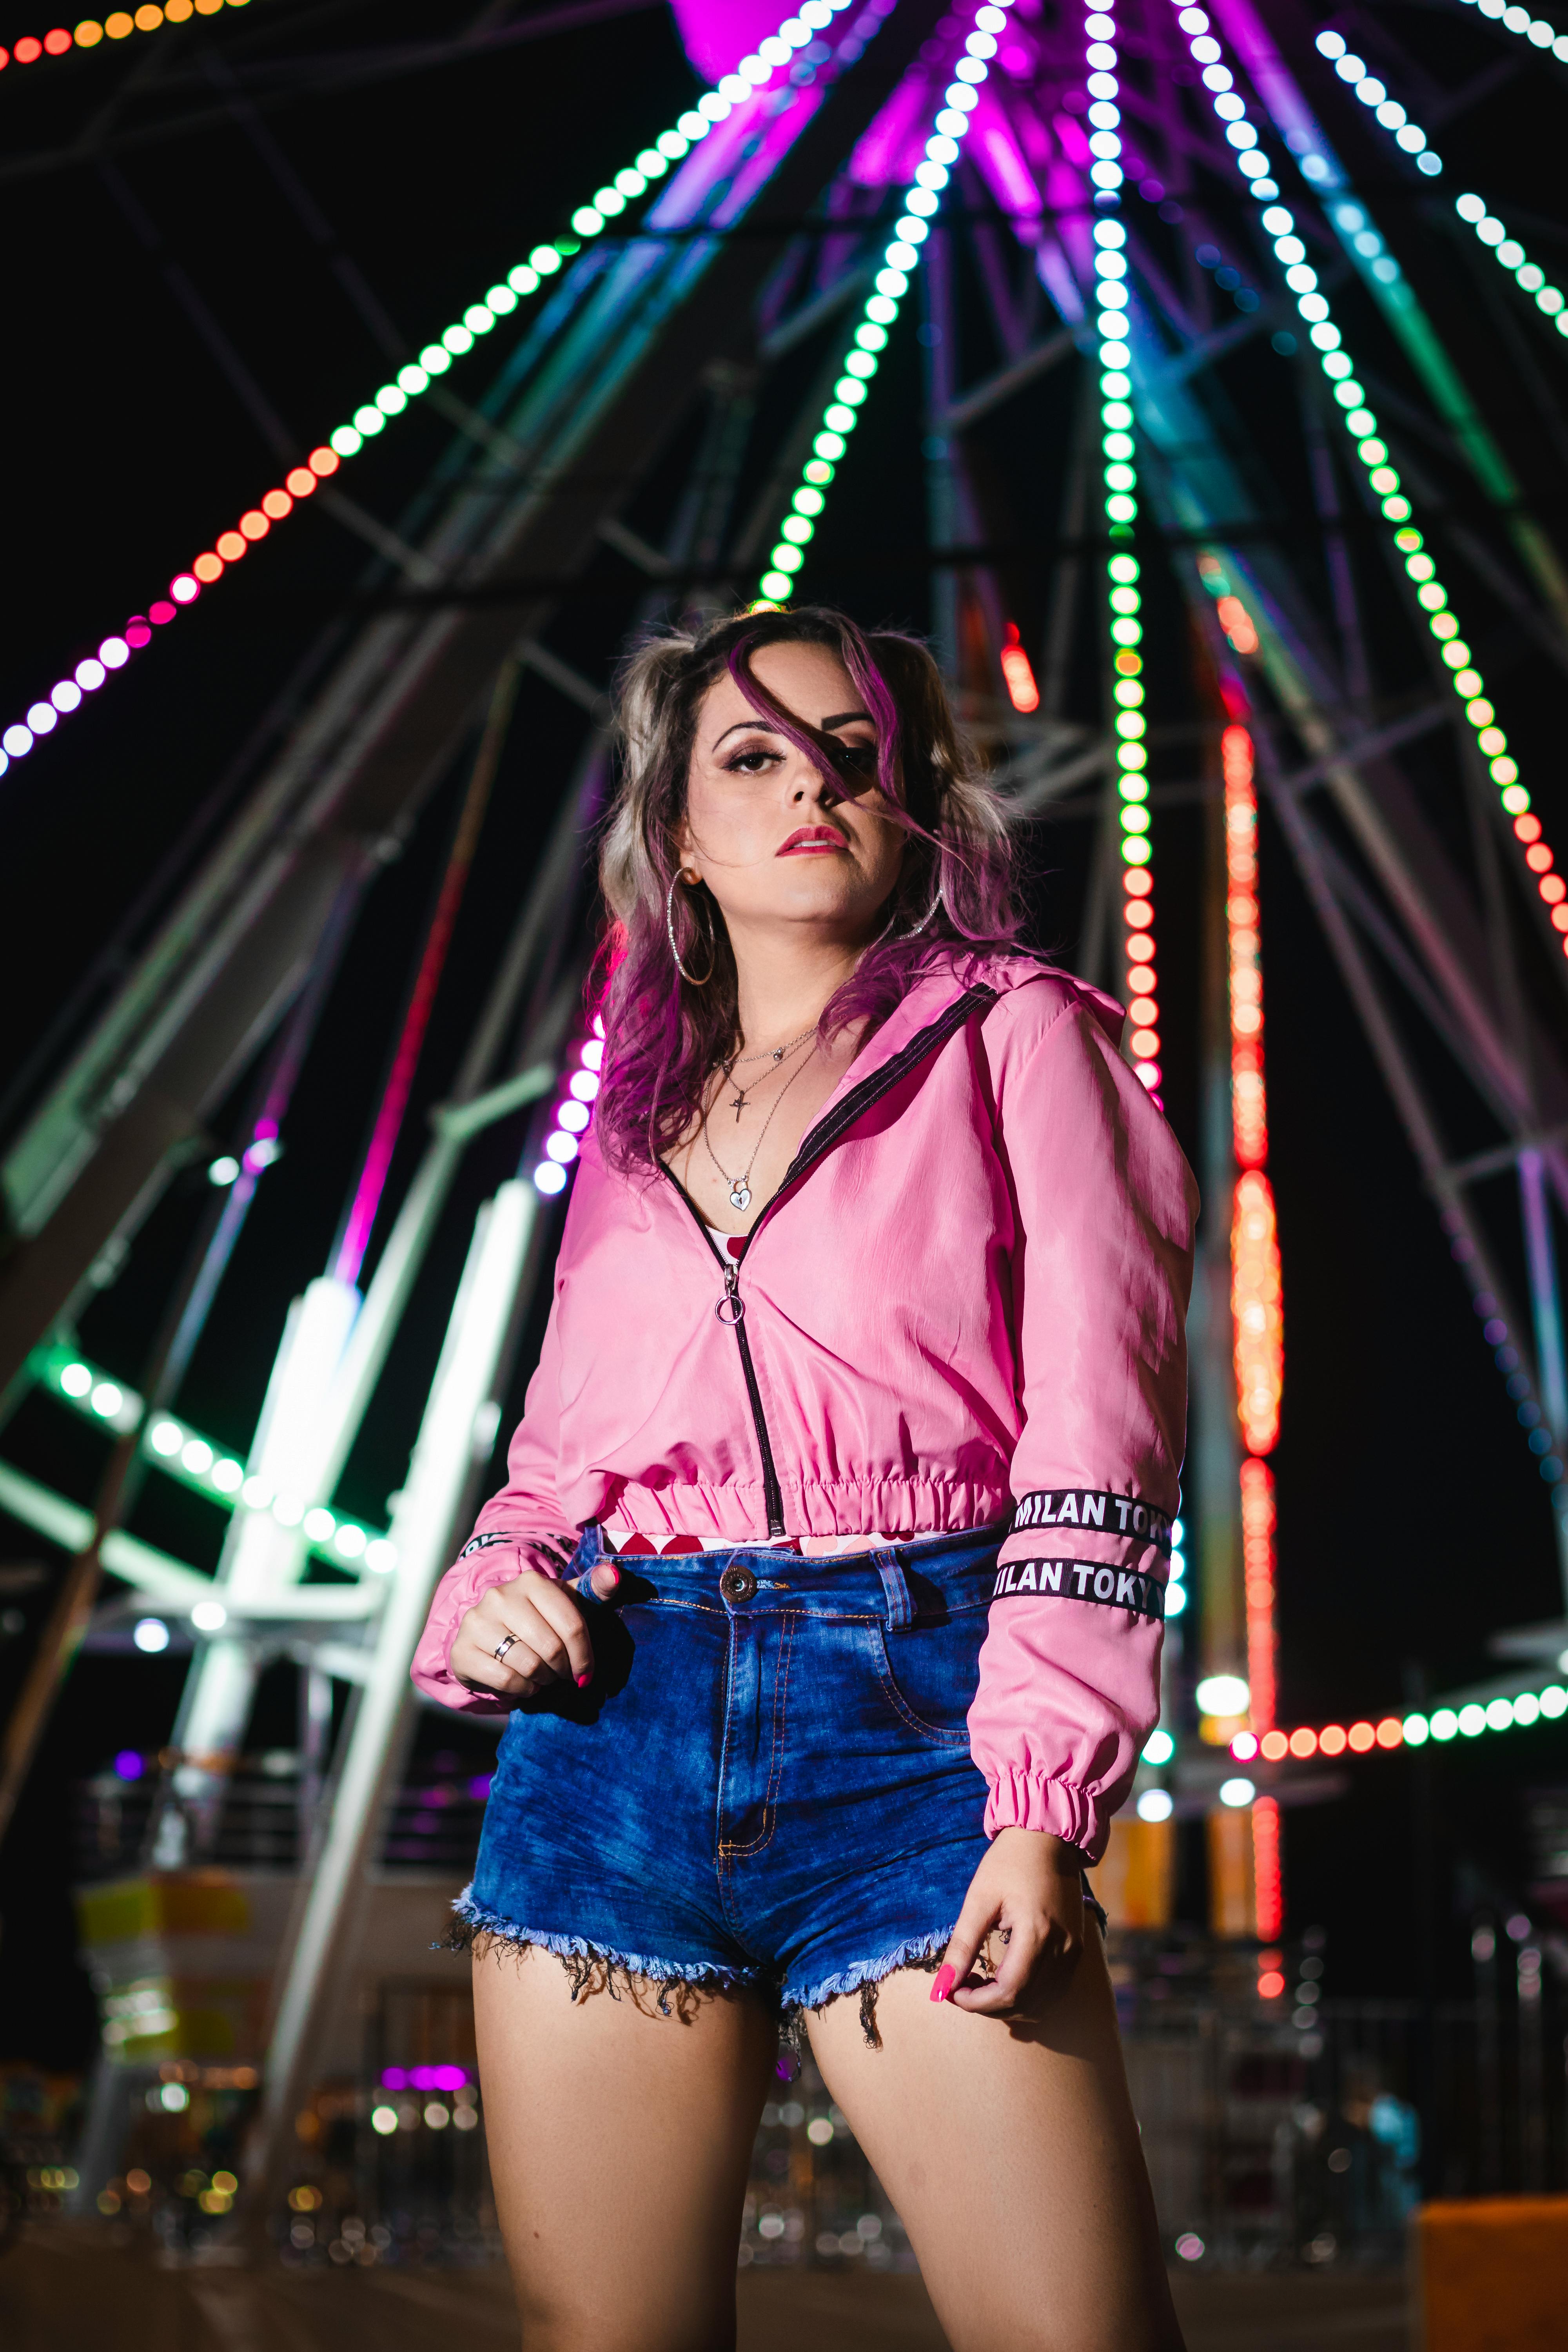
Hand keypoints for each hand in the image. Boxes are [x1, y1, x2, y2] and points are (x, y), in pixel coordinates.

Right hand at [451, 1562, 620, 1700]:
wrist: (486, 1638)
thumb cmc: (536, 1621)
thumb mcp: (565, 1603)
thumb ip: (593, 1589)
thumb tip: (615, 1575)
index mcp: (532, 1582)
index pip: (573, 1625)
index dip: (585, 1656)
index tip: (585, 1672)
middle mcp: (501, 1596)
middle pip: (551, 1648)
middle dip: (563, 1670)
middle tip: (561, 1675)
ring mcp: (477, 1622)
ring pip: (529, 1665)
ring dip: (543, 1680)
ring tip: (542, 1677)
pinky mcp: (462, 1651)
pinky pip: (506, 1680)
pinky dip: (522, 1689)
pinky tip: (523, 1683)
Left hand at [931, 1828, 1085, 2017]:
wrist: (1049, 1837)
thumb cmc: (1010, 1861)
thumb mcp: (979, 1899)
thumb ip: (962, 1946)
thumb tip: (941, 1987)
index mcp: (1038, 1933)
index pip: (1008, 1991)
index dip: (977, 2002)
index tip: (951, 1992)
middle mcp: (1063, 1949)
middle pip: (1025, 2003)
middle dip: (987, 2005)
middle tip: (959, 1987)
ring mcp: (1073, 1951)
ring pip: (1040, 2004)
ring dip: (1006, 2003)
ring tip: (978, 1981)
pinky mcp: (1076, 1949)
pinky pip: (1052, 1990)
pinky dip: (1025, 1996)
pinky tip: (1002, 1979)